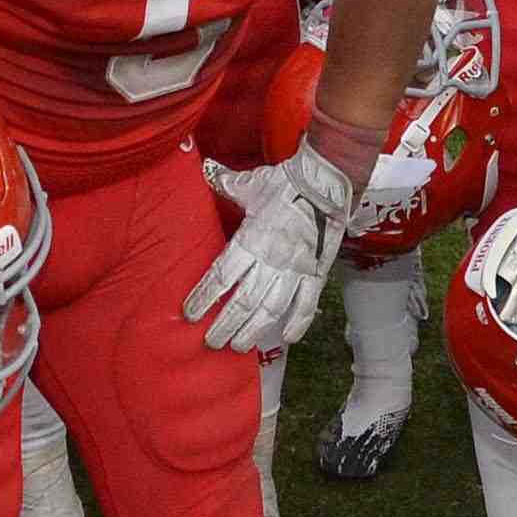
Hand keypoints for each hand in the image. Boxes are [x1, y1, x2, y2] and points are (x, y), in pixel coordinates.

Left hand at [183, 146, 353, 352]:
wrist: (327, 182)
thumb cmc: (285, 182)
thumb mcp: (250, 183)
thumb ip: (226, 183)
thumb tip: (205, 170)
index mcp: (251, 240)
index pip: (221, 276)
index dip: (204, 298)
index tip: (190, 314)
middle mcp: (271, 260)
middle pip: (243, 302)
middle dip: (225, 325)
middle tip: (210, 342)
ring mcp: (296, 270)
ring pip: (272, 309)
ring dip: (254, 331)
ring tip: (238, 346)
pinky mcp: (317, 273)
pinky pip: (307, 304)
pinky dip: (298, 323)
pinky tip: (286, 339)